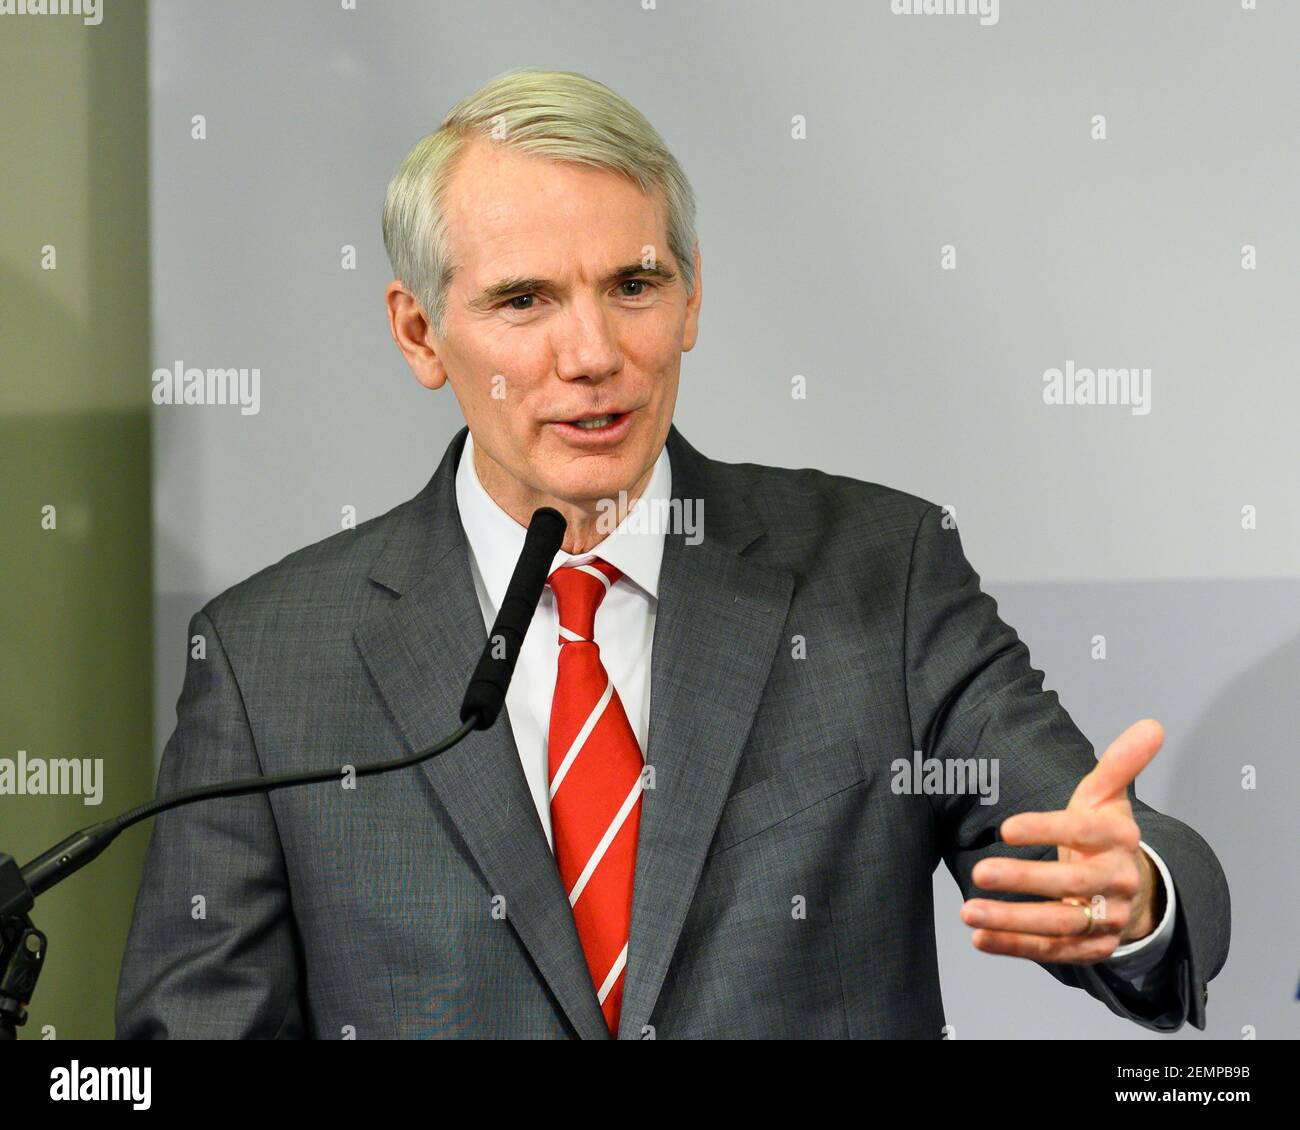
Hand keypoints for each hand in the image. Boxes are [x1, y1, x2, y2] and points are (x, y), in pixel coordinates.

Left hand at [960, 719, 1165, 964]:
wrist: (1133, 888)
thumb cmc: (1103, 833)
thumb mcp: (1107, 796)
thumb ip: (1120, 762)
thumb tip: (1151, 724)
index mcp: (1120, 838)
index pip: (1084, 832)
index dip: (1046, 830)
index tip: (1004, 828)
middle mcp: (1118, 881)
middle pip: (1071, 883)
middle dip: (1024, 880)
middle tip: (979, 871)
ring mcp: (1107, 918)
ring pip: (1060, 923)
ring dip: (1012, 921)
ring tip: (968, 911)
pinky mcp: (1092, 948)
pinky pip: (1052, 950)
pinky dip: (1014, 947)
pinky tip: (978, 938)